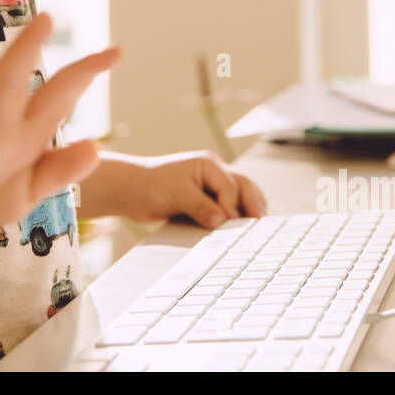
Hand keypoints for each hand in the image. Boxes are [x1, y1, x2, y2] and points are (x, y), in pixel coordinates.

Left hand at [136, 150, 267, 228]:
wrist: (132, 190)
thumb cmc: (151, 186)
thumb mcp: (177, 194)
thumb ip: (200, 205)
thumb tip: (221, 220)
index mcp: (208, 165)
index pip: (230, 186)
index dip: (232, 206)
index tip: (232, 224)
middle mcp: (213, 173)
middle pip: (244, 186)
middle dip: (254, 204)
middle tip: (262, 223)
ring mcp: (211, 186)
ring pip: (241, 195)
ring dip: (250, 208)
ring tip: (259, 226)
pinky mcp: (206, 200)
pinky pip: (229, 206)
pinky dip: (237, 215)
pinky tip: (242, 228)